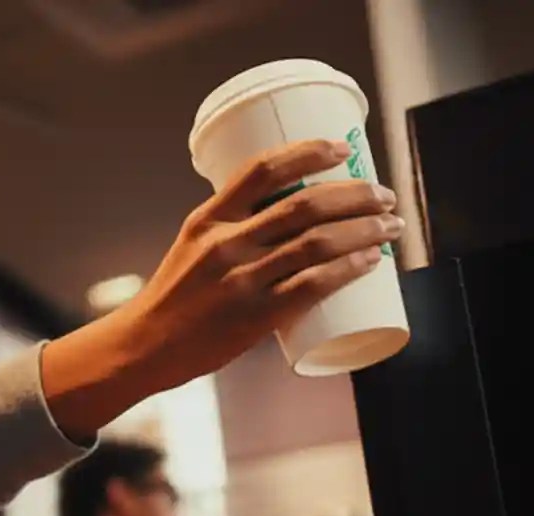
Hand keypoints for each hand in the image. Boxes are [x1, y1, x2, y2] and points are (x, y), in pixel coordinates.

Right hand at [44, 139, 403, 439]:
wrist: (144, 347)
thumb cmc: (174, 298)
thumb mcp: (193, 248)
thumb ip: (234, 230)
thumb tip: (291, 217)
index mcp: (207, 220)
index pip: (263, 169)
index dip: (309, 152)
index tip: (341, 149)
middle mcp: (225, 244)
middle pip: (305, 204)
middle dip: (356, 194)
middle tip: (382, 196)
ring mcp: (242, 280)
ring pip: (318, 242)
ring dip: (366, 229)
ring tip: (389, 226)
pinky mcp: (256, 315)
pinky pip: (313, 285)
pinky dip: (349, 268)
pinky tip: (371, 260)